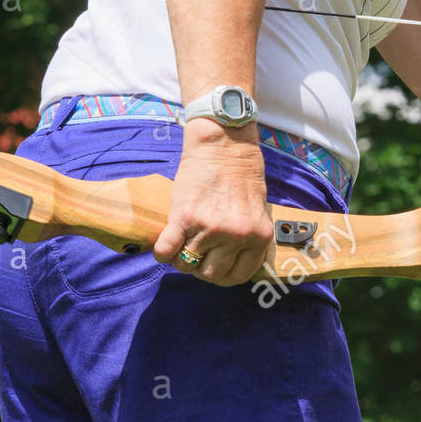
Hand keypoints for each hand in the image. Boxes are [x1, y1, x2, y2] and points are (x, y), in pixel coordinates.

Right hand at [153, 118, 274, 285]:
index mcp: (258, 237)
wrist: (223, 144)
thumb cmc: (240, 176)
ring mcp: (210, 228)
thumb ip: (246, 238)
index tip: (213, 265)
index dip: (222, 274)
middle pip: (211, 274)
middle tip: (196, 252)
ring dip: (180, 258)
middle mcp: (236, 236)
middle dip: (200, 267)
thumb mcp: (256, 212)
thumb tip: (226, 263)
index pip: (238, 277)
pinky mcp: (184, 217)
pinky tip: (165, 243)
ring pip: (187, 264)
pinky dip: (162, 252)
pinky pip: (167, 250)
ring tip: (181, 242)